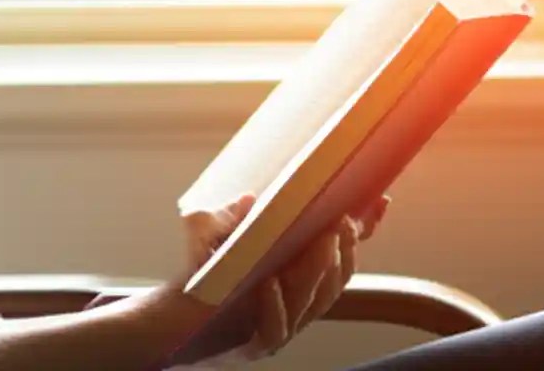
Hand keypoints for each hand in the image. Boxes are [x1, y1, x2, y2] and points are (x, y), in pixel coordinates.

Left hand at [146, 192, 390, 366]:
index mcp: (296, 280)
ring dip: (319, 270)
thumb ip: (238, 218)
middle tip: (342, 220)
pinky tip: (271, 282)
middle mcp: (294, 308)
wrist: (163, 319)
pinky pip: (273, 329)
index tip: (379, 200)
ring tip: (324, 239)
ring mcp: (276, 329)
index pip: (338, 255)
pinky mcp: (250, 346)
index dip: (362, 231)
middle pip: (335, 282)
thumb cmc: (196, 276)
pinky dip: (276, 305)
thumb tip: (254, 197)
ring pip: (312, 304)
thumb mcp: (218, 234)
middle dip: (345, 250)